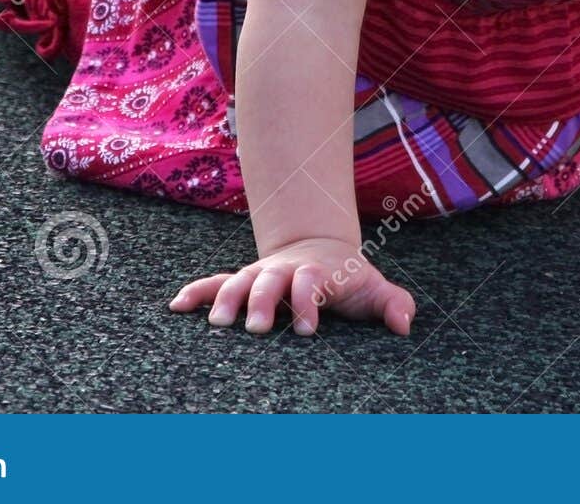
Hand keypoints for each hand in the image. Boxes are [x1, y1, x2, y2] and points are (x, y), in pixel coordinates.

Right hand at [168, 236, 416, 335]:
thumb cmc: (348, 280)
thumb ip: (393, 304)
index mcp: (316, 272)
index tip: (308, 329)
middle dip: (263, 302)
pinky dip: (196, 292)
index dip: (308, 302)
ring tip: (217, 325)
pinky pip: (214, 283)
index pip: (310, 282)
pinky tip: (176, 306)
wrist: (320, 251)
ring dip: (226, 299)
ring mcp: (260, 276)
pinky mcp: (242, 282)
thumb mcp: (373, 289)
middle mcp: (284, 271)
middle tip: (258, 328)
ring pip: (239, 282)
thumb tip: (403, 325)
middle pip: (270, 281)